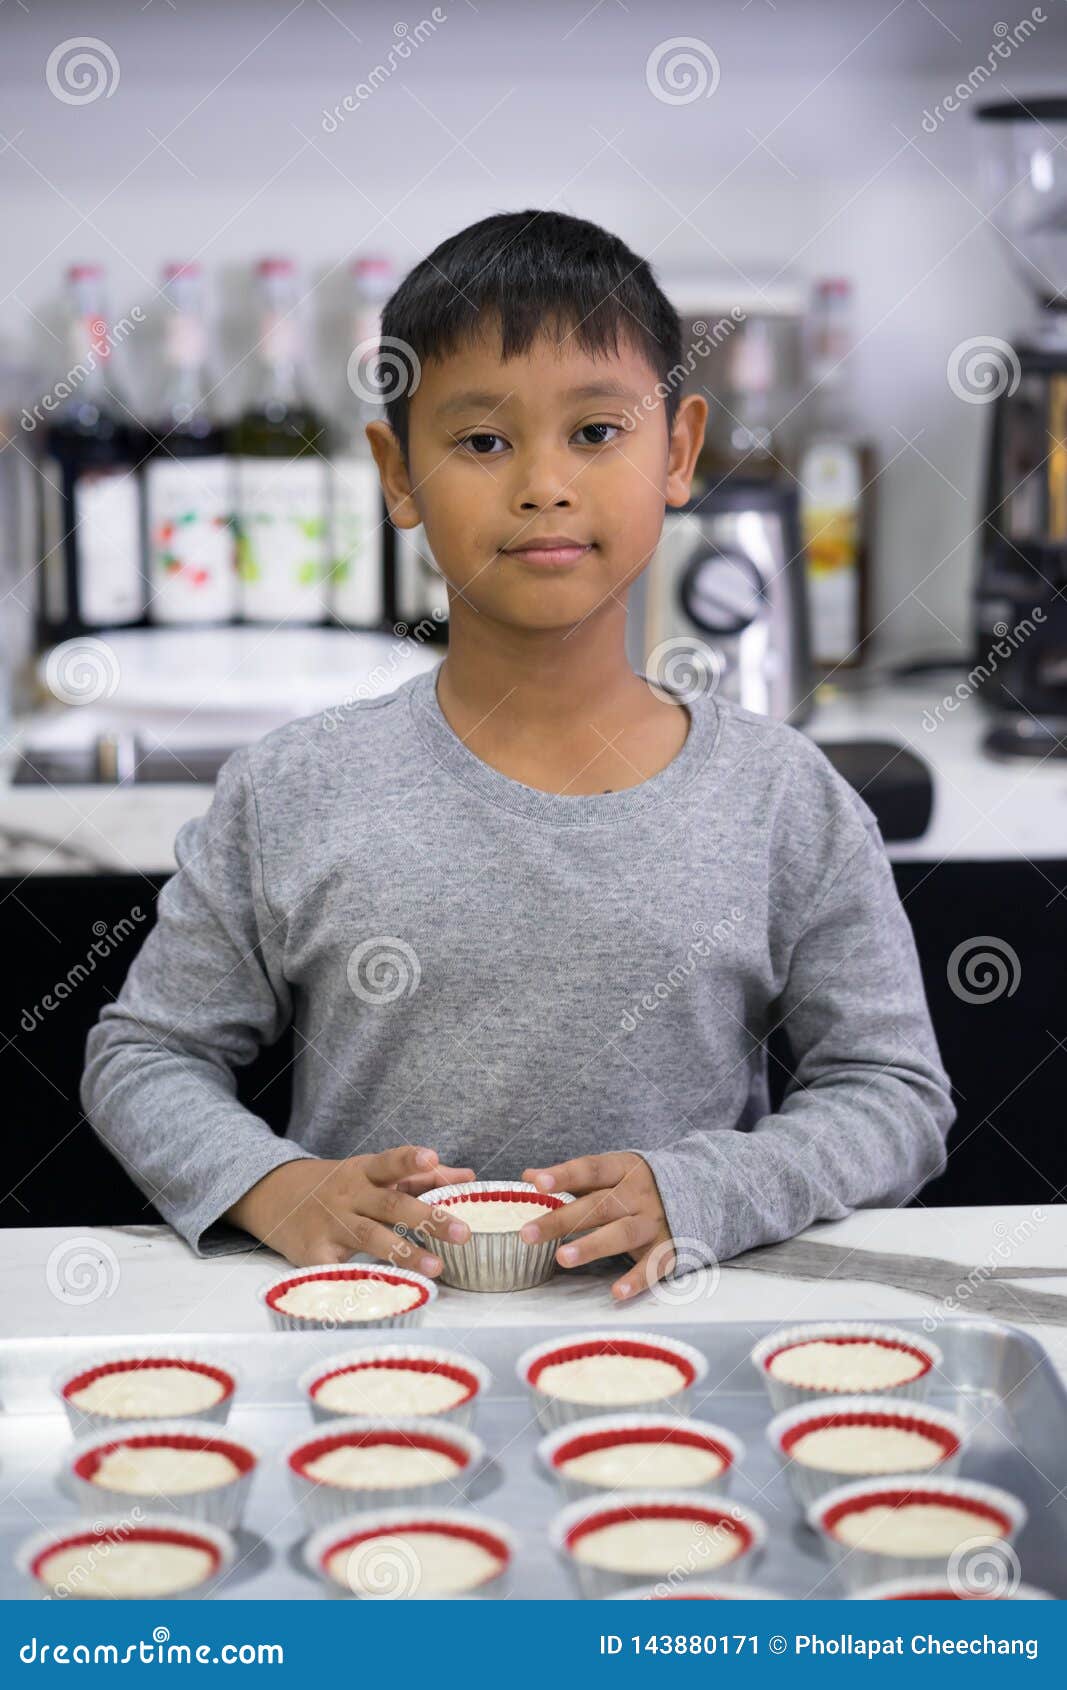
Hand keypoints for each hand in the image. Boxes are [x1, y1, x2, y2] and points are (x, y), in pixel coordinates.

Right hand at [225, 1147, 475, 1273]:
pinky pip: (340, 1269)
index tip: (432, 1157)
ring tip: (437, 1267)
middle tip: (463, 1233)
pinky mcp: (315, 1254)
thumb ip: (421, 1177)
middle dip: (428, 1218)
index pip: (389, 1162)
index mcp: (365, 1172)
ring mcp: (331, 1225)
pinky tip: (387, 1292)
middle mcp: (349, 1196)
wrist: (277, 1198)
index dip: (409, 1159)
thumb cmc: (343, 1187)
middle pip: (390, 1205)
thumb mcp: (374, 1174)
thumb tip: (468, 1177)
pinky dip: (360, 1279)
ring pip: (370, 1238)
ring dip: (405, 1253)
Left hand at [519, 1151, 675, 1301]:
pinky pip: (652, 1265)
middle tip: (528, 1234)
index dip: (565, 1175)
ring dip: (592, 1246)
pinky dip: (636, 1280)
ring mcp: (654, 1222)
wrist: (699, 1192)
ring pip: (622, 1234)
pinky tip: (616, 1292)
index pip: (591, 1169)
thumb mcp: (612, 1172)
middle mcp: (639, 1194)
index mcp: (623, 1170)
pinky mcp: (668, 1248)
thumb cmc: (638, 1186)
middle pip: (598, 1206)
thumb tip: (529, 1174)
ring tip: (561, 1258)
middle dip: (562, 1219)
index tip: (538, 1184)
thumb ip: (573, 1177)